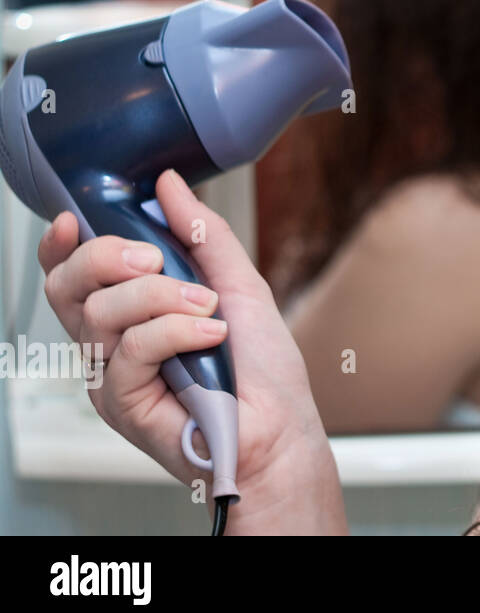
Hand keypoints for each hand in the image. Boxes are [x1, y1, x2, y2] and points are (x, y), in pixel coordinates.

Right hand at [38, 168, 346, 533]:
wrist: (282, 428)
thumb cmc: (263, 369)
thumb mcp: (239, 283)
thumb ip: (201, 234)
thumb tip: (168, 184)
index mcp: (130, 311)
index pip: (71, 274)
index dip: (64, 244)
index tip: (77, 219)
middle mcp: (111, 343)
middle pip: (68, 286)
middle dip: (108, 257)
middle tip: (158, 259)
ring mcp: (112, 374)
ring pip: (100, 311)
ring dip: (162, 297)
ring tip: (209, 309)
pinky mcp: (121, 403)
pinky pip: (131, 347)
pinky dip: (177, 331)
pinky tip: (211, 337)